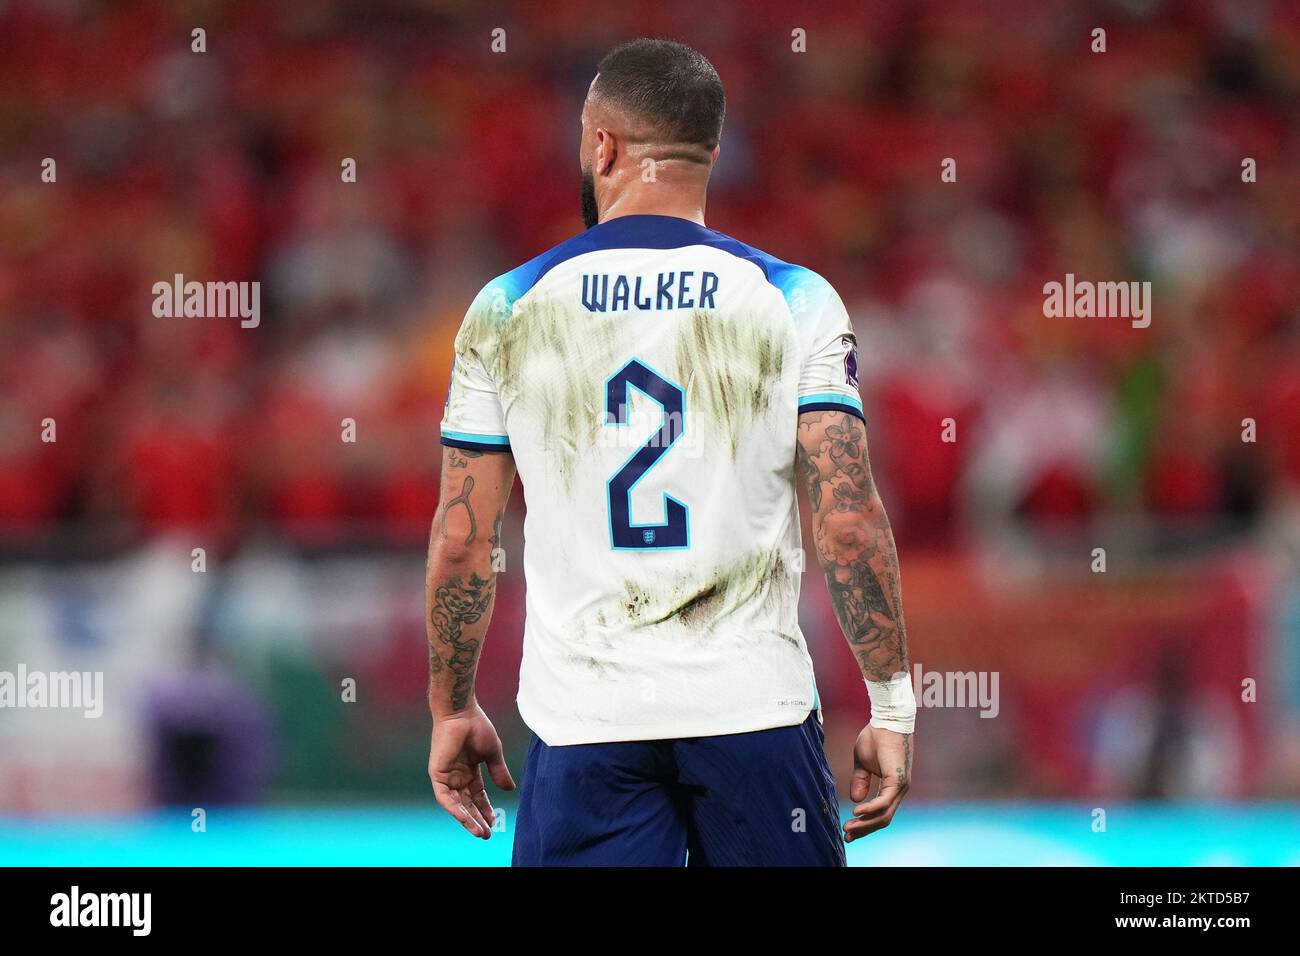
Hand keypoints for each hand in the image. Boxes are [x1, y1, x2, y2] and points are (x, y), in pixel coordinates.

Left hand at [428, 705, 515, 838]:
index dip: (485, 808)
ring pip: (457, 804)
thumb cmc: (477, 727)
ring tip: (479, 831)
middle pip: (467, 803)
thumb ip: (499, 772)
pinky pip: (445, 797)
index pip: (478, 795)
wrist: (462, 713)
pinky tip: (464, 818)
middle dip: (477, 819)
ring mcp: (447, 776)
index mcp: (469, 771)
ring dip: (467, 818)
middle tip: (486, 834)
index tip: (494, 821)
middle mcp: (457, 776)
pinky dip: (454, 808)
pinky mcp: (438, 774)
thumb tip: (510, 790)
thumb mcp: (492, 753)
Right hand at [844, 724, 911, 841]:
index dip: (865, 824)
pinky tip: (857, 812)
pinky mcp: (898, 780)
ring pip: (884, 814)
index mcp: (892, 786)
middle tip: (847, 836)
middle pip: (883, 818)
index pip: (880, 812)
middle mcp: (898, 790)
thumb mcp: (862, 763)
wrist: (886, 719)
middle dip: (864, 829)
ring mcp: (900, 786)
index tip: (849, 831)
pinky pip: (884, 802)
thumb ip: (860, 781)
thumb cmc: (876, 736)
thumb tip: (855, 800)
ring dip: (865, 823)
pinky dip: (870, 809)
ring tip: (848, 828)